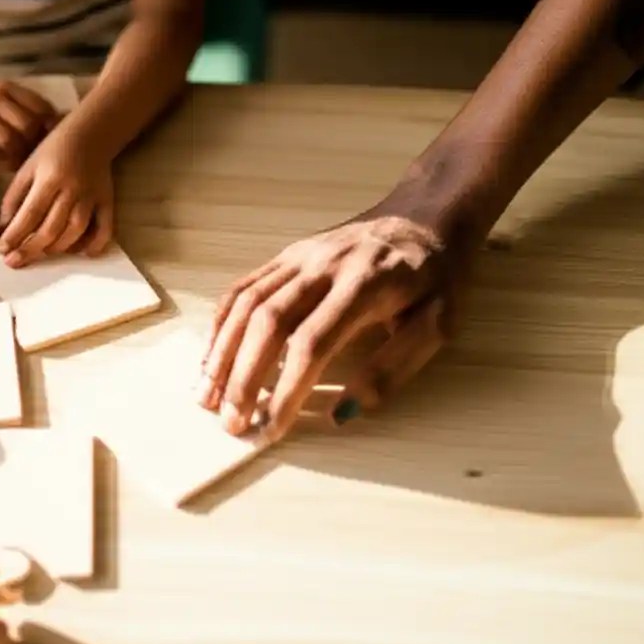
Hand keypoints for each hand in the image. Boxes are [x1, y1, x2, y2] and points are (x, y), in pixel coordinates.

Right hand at [0, 79, 56, 163]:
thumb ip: (22, 104)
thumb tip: (55, 124)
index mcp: (7, 87)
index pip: (40, 106)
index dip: (51, 124)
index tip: (54, 136)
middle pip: (28, 125)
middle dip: (35, 142)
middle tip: (36, 154)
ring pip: (11, 141)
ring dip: (19, 155)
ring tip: (20, 161)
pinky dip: (1, 162)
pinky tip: (3, 164)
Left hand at [0, 129, 113, 266]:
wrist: (91, 133)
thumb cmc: (54, 149)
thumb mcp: (28, 166)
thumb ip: (15, 196)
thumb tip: (4, 227)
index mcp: (49, 178)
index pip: (30, 214)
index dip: (14, 235)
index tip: (1, 250)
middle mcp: (72, 190)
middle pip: (51, 228)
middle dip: (30, 249)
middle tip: (14, 262)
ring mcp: (91, 198)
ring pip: (74, 232)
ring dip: (55, 249)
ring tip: (40, 254)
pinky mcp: (107, 201)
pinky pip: (105, 229)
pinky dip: (95, 245)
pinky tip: (82, 253)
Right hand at [199, 209, 474, 440]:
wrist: (425, 214)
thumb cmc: (436, 277)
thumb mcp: (437, 326)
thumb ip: (393, 369)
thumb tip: (344, 412)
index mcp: (364, 284)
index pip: (312, 343)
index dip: (287, 389)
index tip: (271, 428)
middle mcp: (322, 266)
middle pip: (268, 323)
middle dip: (243, 377)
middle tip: (231, 422)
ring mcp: (298, 257)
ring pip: (246, 305)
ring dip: (221, 354)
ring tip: (206, 397)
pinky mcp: (285, 256)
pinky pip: (243, 289)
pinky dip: (221, 325)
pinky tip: (211, 358)